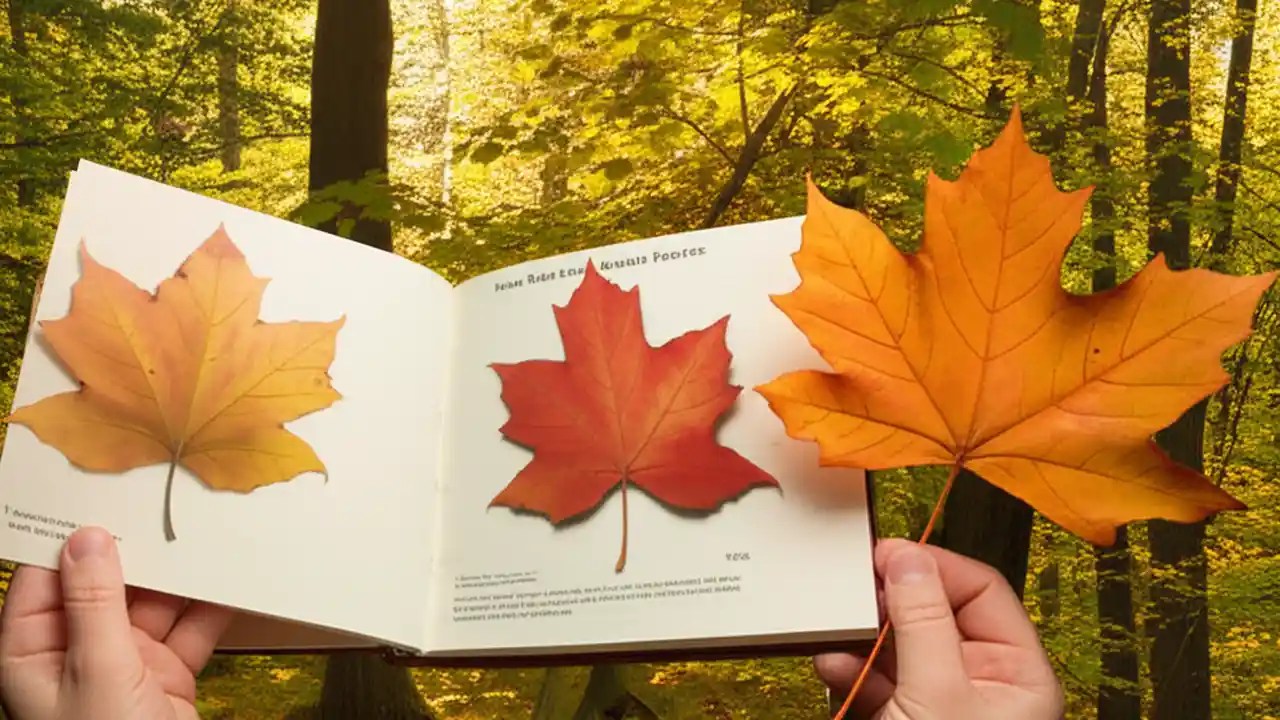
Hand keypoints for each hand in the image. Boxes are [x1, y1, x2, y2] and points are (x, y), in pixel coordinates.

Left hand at [0, 526, 232, 719]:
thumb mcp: (97, 673)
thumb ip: (94, 606)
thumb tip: (87, 539)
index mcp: (36, 654)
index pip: (44, 580)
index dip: (69, 538)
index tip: (101, 496)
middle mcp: (77, 654)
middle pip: (104, 586)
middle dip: (137, 551)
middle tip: (166, 506)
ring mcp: (125, 665)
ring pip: (153, 605)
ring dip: (180, 577)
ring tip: (206, 537)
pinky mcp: (167, 677)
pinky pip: (189, 631)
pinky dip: (211, 608)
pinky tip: (230, 582)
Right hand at [815, 539, 1062, 719]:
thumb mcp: (936, 694)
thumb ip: (922, 620)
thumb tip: (907, 557)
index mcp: (1018, 673)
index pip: (982, 591)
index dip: (935, 566)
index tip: (886, 553)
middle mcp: (983, 683)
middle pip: (936, 612)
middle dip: (891, 600)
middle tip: (853, 584)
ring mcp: (941, 704)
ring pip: (900, 644)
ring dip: (863, 633)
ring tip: (835, 624)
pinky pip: (877, 679)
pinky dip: (851, 667)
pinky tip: (831, 662)